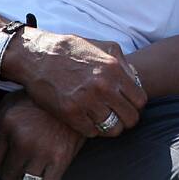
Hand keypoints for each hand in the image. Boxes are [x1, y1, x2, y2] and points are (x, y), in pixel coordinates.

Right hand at [0, 28, 147, 138]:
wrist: (38, 55)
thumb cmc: (72, 50)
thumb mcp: (105, 47)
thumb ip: (124, 64)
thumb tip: (135, 81)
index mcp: (115, 70)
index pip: (140, 100)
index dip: (136, 106)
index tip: (129, 107)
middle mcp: (103, 87)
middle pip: (130, 118)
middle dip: (126, 120)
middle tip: (118, 117)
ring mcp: (86, 101)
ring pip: (112, 128)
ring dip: (109, 127)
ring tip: (103, 120)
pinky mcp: (70, 113)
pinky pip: (91, 132)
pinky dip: (91, 129)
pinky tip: (87, 121)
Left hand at [0, 90, 84, 179]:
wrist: (74, 95)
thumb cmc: (40, 100)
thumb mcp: (11, 102)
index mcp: (7, 123)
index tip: (4, 162)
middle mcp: (22, 139)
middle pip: (7, 175)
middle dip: (11, 173)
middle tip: (19, 166)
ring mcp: (42, 151)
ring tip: (29, 177)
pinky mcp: (62, 158)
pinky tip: (45, 176)